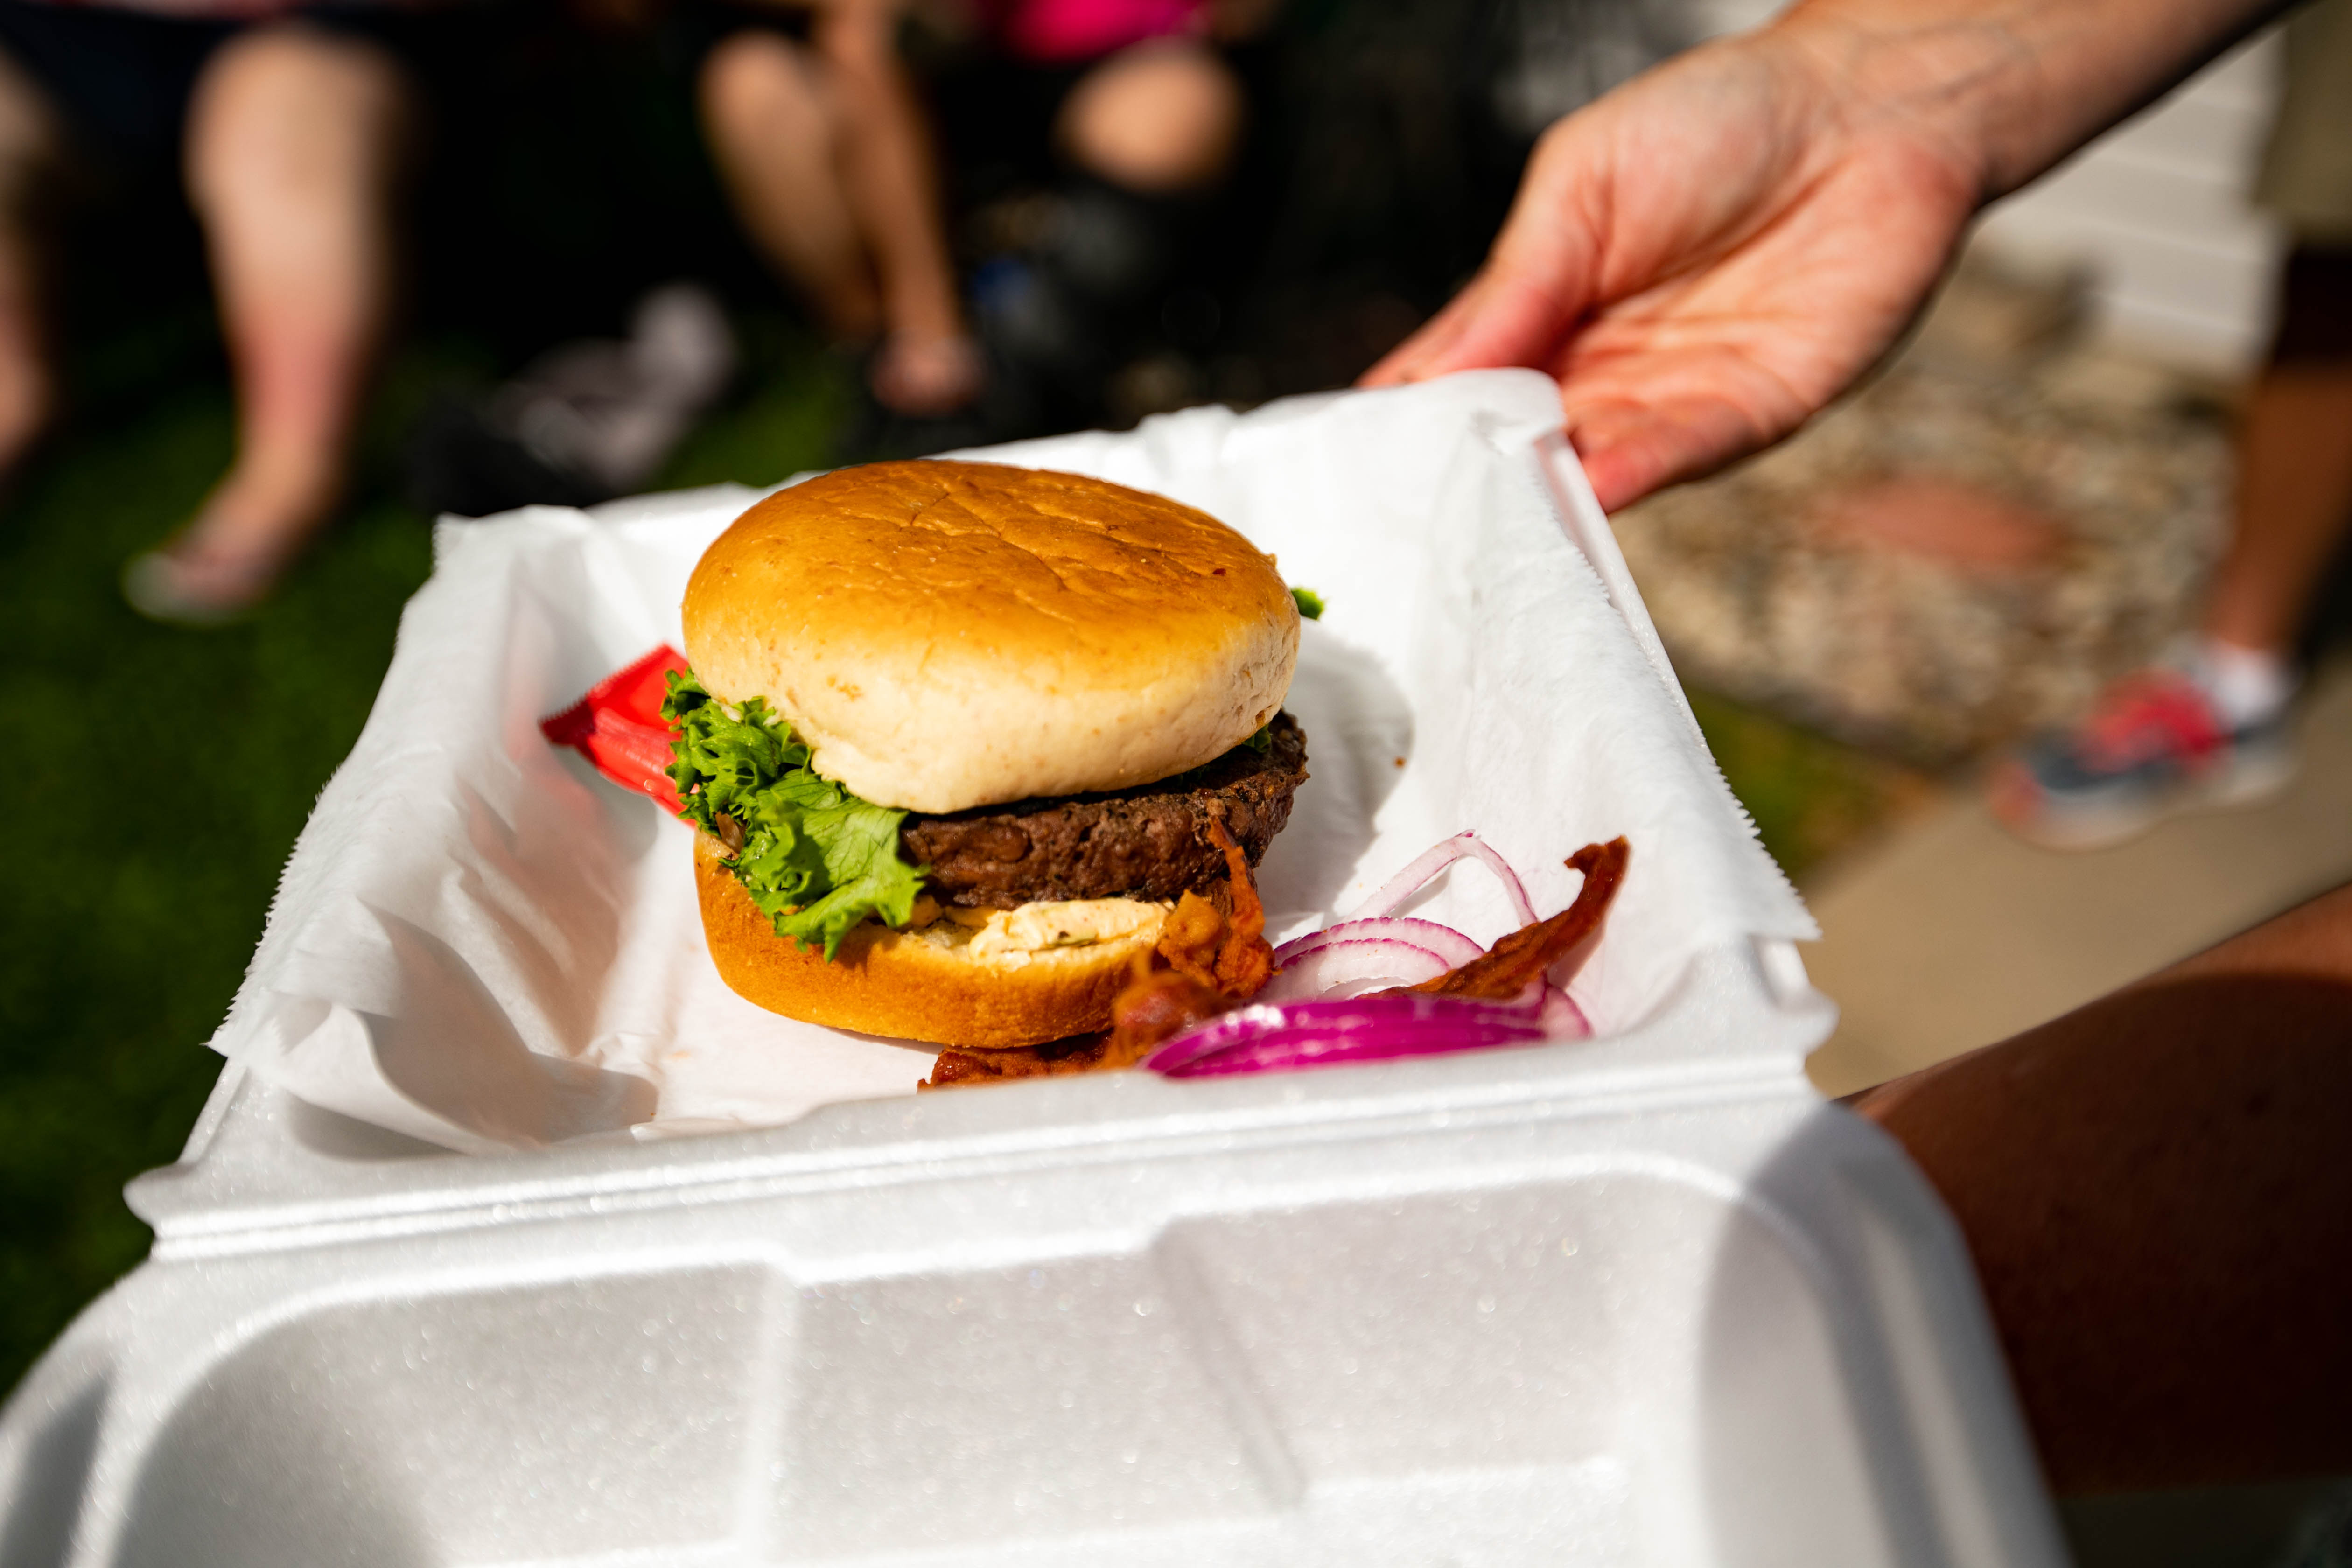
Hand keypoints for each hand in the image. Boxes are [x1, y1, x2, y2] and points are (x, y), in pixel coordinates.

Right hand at [1362, 30, 1979, 511]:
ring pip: (1587, 470)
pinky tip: (1585, 487)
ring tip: (1482, 525)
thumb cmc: (1719, 119)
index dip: (1405, 429)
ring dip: (1538, 498)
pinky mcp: (1746, 413)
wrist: (1868, 105)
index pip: (1454, 386)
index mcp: (1541, 311)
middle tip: (1405, 524)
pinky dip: (1630, 478)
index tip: (1354, 472)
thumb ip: (1515, 282)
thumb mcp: (1580, 181)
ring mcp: (1667, 399)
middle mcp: (1596, 370)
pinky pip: (1678, 456)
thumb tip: (1428, 373)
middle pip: (1512, 448)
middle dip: (1463, 486)